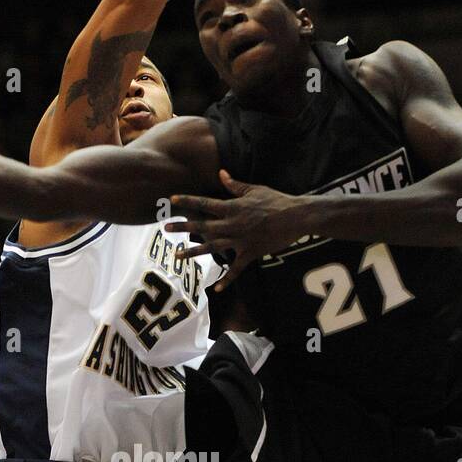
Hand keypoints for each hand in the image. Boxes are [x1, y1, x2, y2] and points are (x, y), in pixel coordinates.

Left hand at [167, 171, 310, 290]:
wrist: (295, 217)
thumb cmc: (276, 201)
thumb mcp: (255, 189)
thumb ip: (235, 185)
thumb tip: (221, 173)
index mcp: (233, 207)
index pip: (206, 203)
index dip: (189, 201)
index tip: (173, 199)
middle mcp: (232, 224)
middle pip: (203, 226)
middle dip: (183, 227)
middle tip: (166, 228)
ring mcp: (240, 240)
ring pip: (213, 248)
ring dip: (194, 252)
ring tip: (178, 255)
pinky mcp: (250, 253)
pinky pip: (236, 269)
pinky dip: (227, 279)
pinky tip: (217, 288)